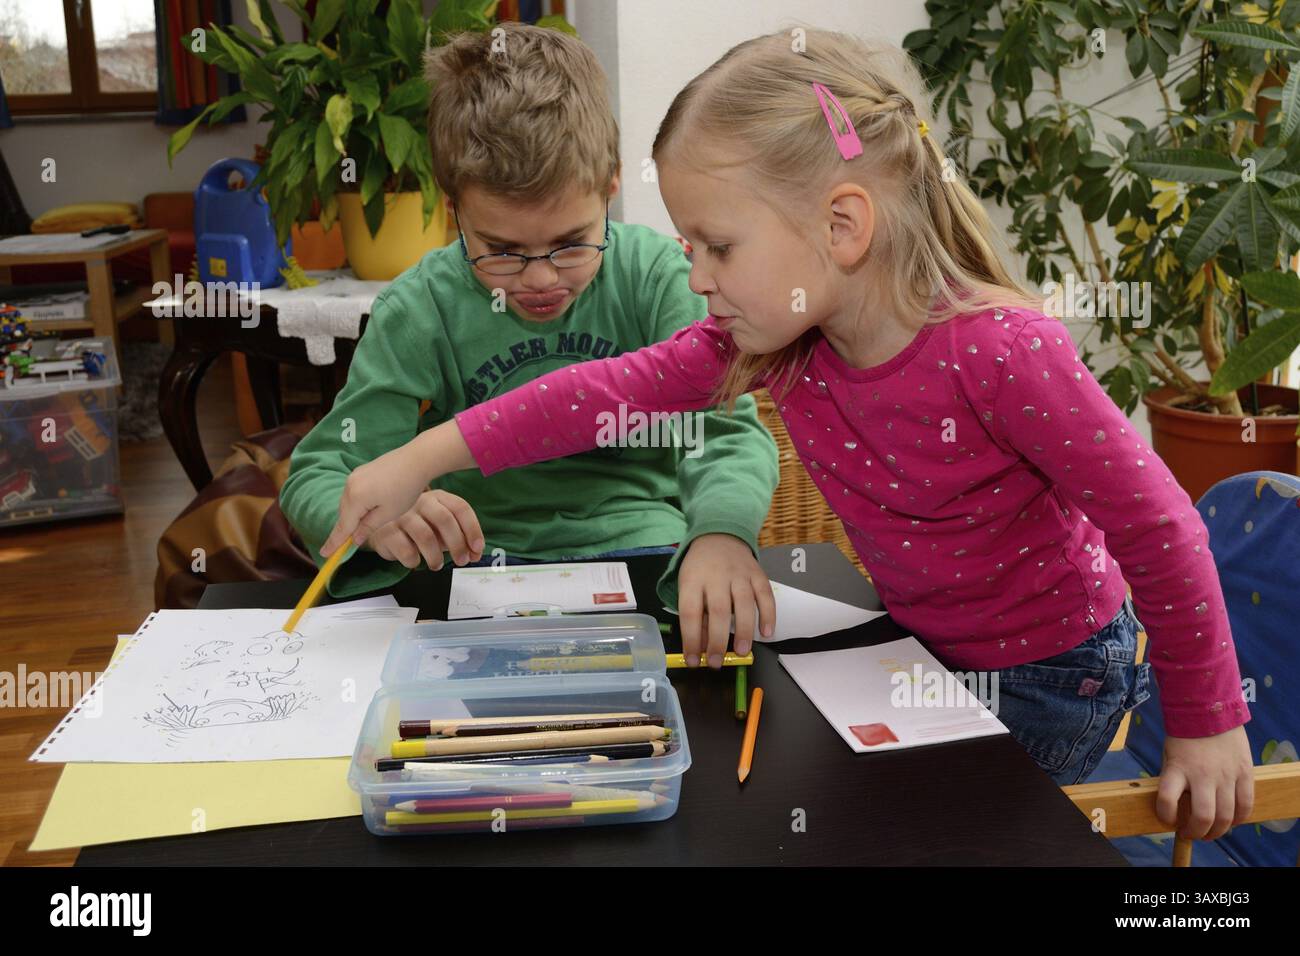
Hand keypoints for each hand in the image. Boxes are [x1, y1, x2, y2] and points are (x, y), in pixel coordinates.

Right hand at [321, 441, 435, 555]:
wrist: (417, 460)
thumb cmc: (406, 488)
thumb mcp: (389, 513)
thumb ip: (368, 527)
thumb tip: (354, 539)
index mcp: (356, 497)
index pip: (343, 526)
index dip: (334, 543)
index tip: (324, 554)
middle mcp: (350, 485)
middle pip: (344, 514)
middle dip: (344, 529)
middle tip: (341, 547)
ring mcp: (355, 476)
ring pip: (348, 503)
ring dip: (352, 516)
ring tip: (359, 529)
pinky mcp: (361, 471)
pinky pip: (354, 493)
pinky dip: (357, 504)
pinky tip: (366, 510)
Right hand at [365, 490, 484, 569]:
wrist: (375, 525)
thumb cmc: (414, 526)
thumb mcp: (437, 525)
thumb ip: (456, 536)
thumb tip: (474, 553)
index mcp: (437, 497)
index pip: (460, 508)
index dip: (472, 530)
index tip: (477, 549)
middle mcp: (420, 502)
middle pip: (445, 520)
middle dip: (457, 545)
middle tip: (462, 561)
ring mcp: (401, 515)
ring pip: (426, 537)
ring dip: (436, 556)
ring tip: (437, 565)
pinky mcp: (386, 532)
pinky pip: (406, 550)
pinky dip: (414, 561)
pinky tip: (414, 562)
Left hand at [675, 533, 774, 667]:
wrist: (719, 536)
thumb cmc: (700, 569)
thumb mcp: (689, 587)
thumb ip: (696, 616)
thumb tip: (701, 648)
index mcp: (692, 580)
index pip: (690, 612)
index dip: (691, 639)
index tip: (693, 661)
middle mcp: (716, 576)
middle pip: (718, 610)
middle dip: (718, 640)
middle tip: (717, 663)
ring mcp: (739, 574)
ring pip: (744, 603)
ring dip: (744, 630)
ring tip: (742, 652)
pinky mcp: (758, 574)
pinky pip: (766, 595)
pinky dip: (768, 614)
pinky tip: (767, 633)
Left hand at [1157, 725, 1253, 839]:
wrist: (1210, 710)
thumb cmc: (1185, 736)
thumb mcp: (1170, 755)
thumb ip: (1174, 779)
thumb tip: (1176, 806)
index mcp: (1177, 768)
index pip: (1166, 800)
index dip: (1165, 815)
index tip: (1167, 819)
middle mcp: (1202, 774)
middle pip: (1203, 816)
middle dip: (1196, 832)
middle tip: (1191, 833)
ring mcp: (1226, 775)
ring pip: (1226, 816)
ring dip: (1217, 831)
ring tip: (1210, 832)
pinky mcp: (1244, 773)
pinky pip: (1246, 805)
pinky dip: (1239, 819)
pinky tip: (1231, 821)